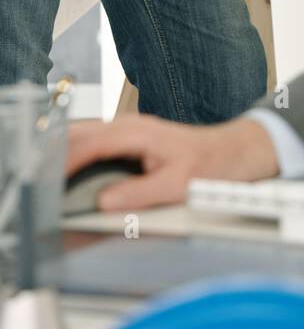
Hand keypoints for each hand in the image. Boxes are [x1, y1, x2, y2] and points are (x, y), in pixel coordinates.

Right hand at [65, 114, 279, 211]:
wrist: (236, 151)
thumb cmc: (212, 163)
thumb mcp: (178, 184)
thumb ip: (140, 193)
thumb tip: (106, 201)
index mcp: (138, 132)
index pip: (91, 143)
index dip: (66, 160)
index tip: (50, 178)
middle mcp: (131, 127)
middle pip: (82, 135)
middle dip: (58, 154)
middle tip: (42, 180)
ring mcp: (130, 132)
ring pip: (86, 137)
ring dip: (66, 153)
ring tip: (51, 179)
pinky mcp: (131, 142)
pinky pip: (96, 145)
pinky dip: (79, 155)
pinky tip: (71, 172)